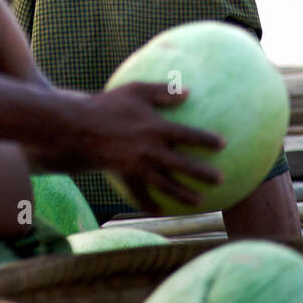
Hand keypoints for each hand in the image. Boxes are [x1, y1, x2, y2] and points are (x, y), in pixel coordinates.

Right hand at [74, 83, 224, 209]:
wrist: (79, 129)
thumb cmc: (108, 105)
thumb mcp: (135, 90)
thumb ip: (162, 91)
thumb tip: (188, 91)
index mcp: (155, 128)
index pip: (187, 135)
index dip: (206, 139)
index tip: (223, 144)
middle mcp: (150, 150)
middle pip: (182, 165)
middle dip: (203, 174)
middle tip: (221, 180)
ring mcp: (138, 166)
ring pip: (166, 185)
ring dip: (183, 195)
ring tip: (200, 202)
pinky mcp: (126, 177)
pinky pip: (141, 194)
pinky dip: (151, 204)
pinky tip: (161, 211)